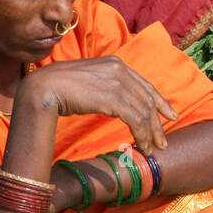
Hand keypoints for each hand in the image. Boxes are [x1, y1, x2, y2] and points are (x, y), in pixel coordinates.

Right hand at [24, 56, 178, 151]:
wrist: (43, 88)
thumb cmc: (57, 88)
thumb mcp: (86, 81)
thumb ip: (102, 87)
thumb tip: (108, 101)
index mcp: (115, 63)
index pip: (144, 84)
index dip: (159, 102)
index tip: (169, 115)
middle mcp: (120, 69)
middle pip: (147, 99)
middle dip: (158, 122)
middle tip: (163, 141)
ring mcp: (117, 82)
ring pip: (144, 111)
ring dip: (150, 133)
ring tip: (152, 149)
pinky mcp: (113, 98)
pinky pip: (136, 119)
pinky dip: (142, 135)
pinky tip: (142, 146)